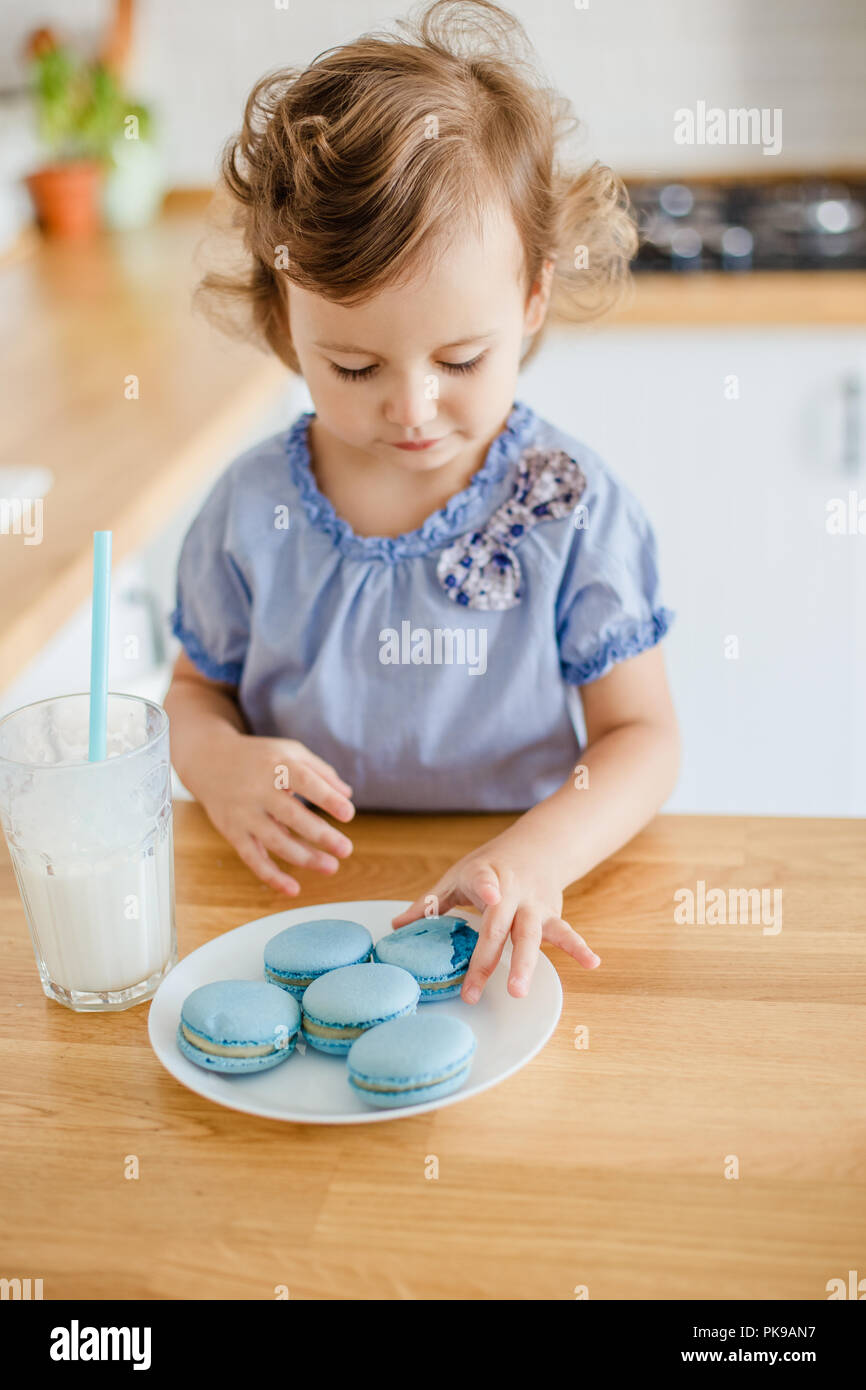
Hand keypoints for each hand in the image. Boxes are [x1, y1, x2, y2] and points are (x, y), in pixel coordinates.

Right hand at [195, 730, 354, 894]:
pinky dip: (271, 876)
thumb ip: (320, 771)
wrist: (208, 760)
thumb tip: (347, 795)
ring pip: (274, 840)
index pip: (305, 782)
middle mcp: (258, 790)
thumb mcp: (289, 752)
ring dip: (304, 857)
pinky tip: (293, 889)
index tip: (348, 814)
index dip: (327, 799)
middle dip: (320, 835)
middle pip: (291, 815)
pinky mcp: (233, 832)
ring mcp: (244, 813)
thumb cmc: (259, 757)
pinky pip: (252, 857)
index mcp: (277, 765)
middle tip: (346, 849)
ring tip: (331, 867)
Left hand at [390, 832, 599, 1002]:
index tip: (488, 893)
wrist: (536, 847)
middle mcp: (511, 892)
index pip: (484, 881)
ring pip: (531, 936)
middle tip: (474, 991)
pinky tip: (593, 964)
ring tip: (520, 992)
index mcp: (484, 877)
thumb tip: (395, 927)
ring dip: (526, 965)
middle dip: (488, 959)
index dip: (486, 886)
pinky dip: (579, 948)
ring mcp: (533, 904)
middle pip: (500, 927)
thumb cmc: (489, 866)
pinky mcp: (550, 913)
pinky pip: (565, 932)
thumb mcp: (458, 877)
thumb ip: (430, 903)